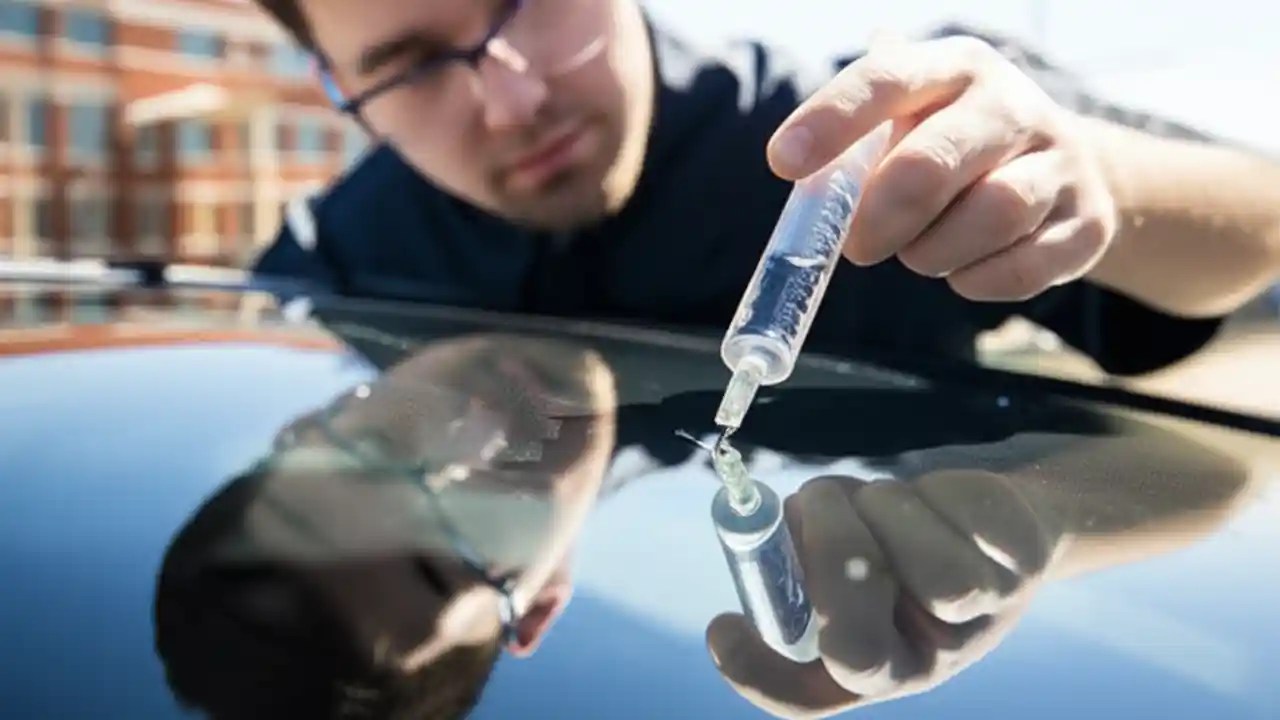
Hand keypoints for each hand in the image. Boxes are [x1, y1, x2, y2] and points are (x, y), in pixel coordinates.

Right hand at [706, 471, 1063, 718]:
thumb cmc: (909, 543)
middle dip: (822, 556)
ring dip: (876, 505)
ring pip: (907, 566)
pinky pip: (951, 525)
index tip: (723, 625)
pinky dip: (923, 493)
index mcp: (873, 667)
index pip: (805, 698)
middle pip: (854, 647)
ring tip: (880, 497)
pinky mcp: (1015, 574)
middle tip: (810, 501)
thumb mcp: (852, 556)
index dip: (755, 673)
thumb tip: (776, 522)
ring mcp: (974, 626)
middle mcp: (923, 664)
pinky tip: (934, 499)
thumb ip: (809, 553)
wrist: (1008, 526)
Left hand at [768, 34, 1117, 301]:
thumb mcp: (913, 118)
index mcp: (955, 66)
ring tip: (918, 252)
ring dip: (930, 253)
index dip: (831, 121)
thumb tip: (798, 167)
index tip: (783, 162)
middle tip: (856, 245)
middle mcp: (1012, 104)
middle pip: (929, 166)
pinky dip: (974, 281)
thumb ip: (858, 140)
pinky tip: (964, 269)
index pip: (886, 80)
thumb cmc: (956, 145)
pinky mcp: (1087, 223)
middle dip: (878, 218)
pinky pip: (1016, 270)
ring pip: (984, 218)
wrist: (1067, 169)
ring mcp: (1060, 161)